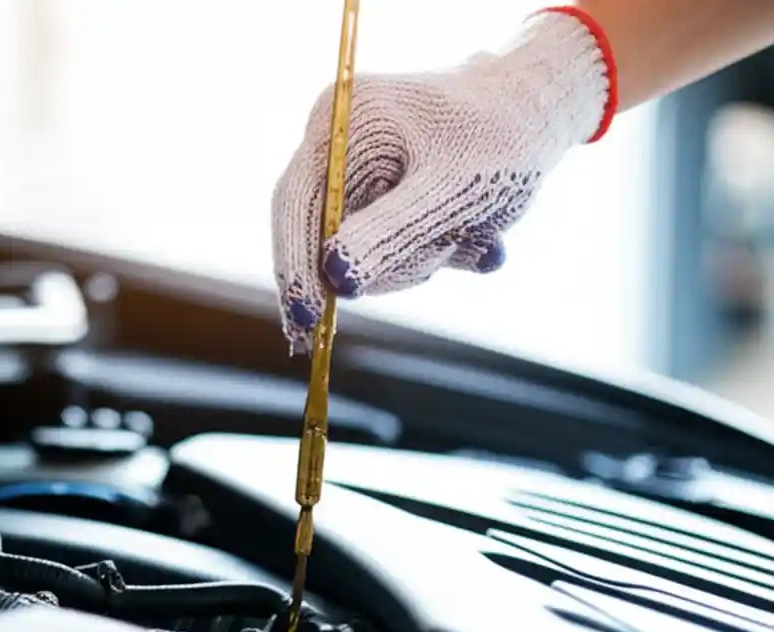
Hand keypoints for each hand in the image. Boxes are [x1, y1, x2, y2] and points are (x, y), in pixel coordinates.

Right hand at [272, 10, 613, 353]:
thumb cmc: (502, 140)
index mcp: (341, 122)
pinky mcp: (372, 187)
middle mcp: (333, 139)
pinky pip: (376, 240)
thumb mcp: (452, 193)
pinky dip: (419, 251)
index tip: (307, 322)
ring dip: (410, 260)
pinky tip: (465, 238)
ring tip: (468, 238)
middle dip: (377, 263)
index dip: (295, 265)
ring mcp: (350, 165)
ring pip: (352, 245)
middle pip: (319, 230)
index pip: (296, 204)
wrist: (536, 108)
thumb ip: (391, 234)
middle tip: (431, 268)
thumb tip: (334, 280)